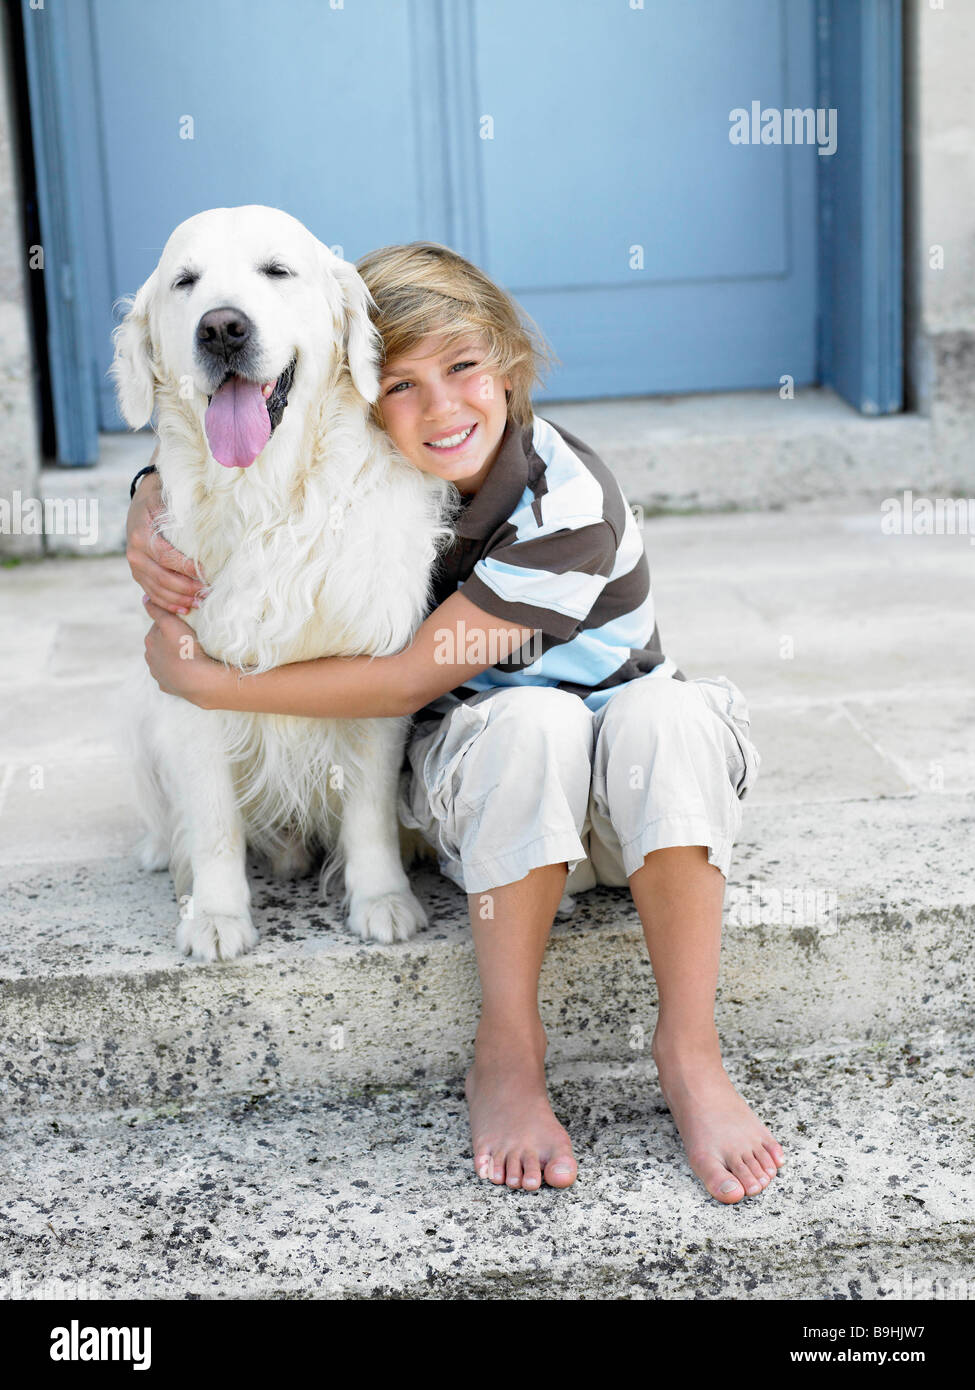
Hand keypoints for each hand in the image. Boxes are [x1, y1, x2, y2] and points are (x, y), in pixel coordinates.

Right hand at [126, 454, 206, 613]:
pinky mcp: (137, 574)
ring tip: (199, 604)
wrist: (140, 502)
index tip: (206, 574)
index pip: (166, 557)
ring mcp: (134, 566)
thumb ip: (176, 512)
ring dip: (179, 600)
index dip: (186, 568)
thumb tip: (199, 522)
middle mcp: (134, 553)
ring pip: (157, 590)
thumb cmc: (159, 500)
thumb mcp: (165, 500)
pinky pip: (152, 593)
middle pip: (162, 578)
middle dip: (186, 589)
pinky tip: (183, 609)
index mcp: (141, 536)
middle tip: (206, 594)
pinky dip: (167, 604)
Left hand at [143, 599, 224, 706]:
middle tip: (189, 639)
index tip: (185, 624)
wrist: (197, 679)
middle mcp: (149, 658)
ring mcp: (158, 674)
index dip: (172, 623)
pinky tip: (187, 670)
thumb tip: (145, 598)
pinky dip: (177, 673)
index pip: (159, 626)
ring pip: (164, 661)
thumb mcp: (171, 622)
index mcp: (149, 640)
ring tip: (189, 655)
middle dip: (171, 641)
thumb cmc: (185, 647)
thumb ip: (157, 610)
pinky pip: (171, 677)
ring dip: (173, 657)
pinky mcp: (167, 687)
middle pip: (160, 644)